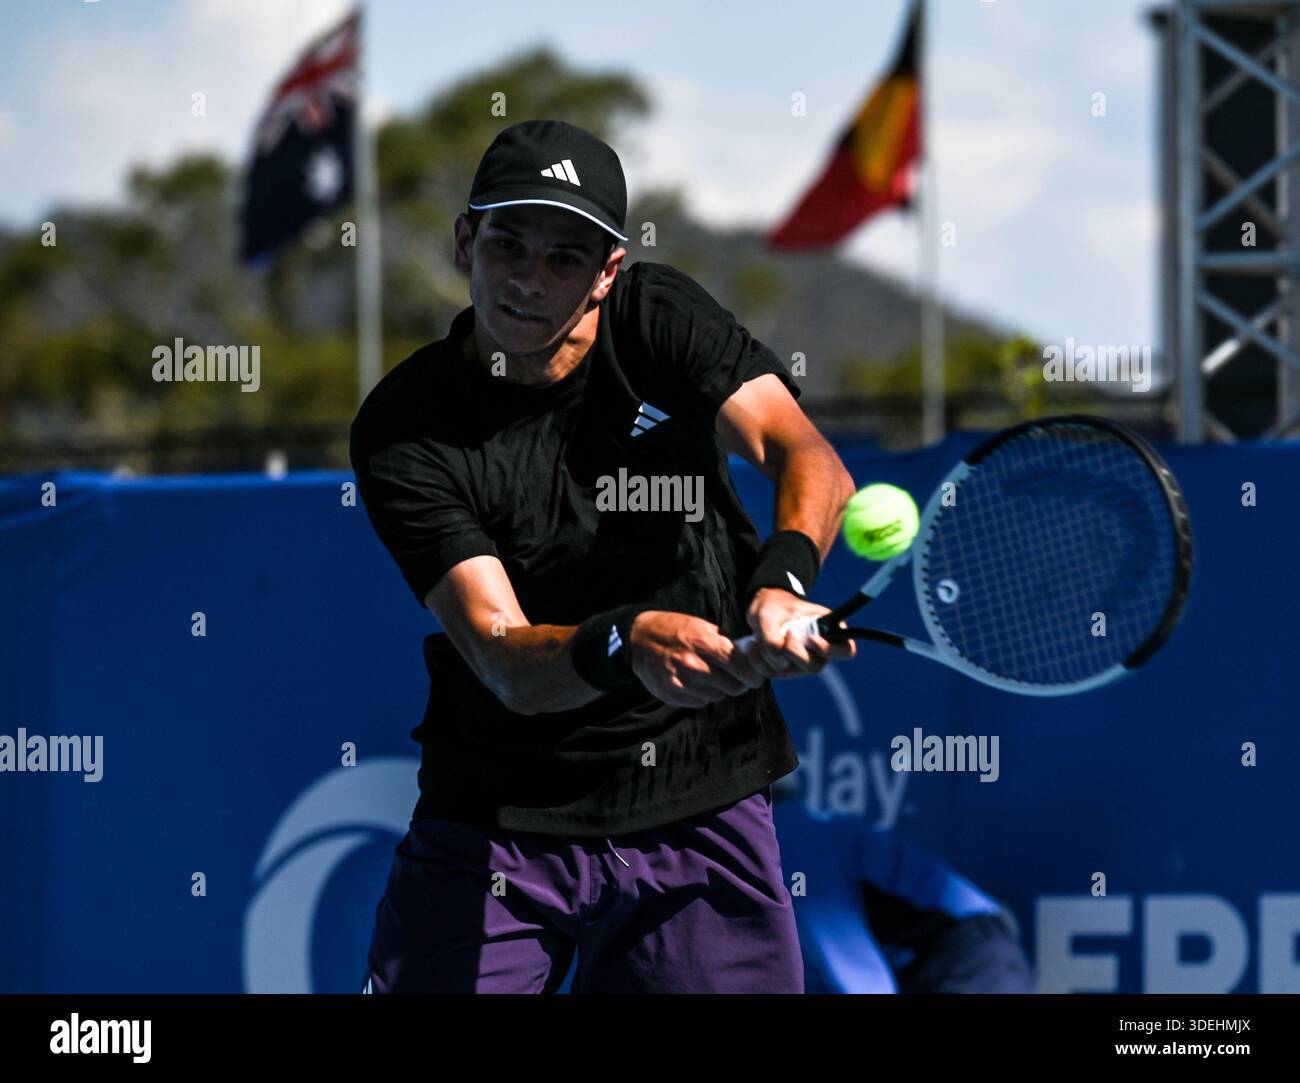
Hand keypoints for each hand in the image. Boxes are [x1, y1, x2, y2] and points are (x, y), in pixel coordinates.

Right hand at [628, 610, 767, 707]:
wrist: (639, 638)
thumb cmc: (675, 628)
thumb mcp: (702, 626)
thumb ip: (724, 643)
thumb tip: (749, 660)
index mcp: (703, 642)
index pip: (741, 667)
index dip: (753, 674)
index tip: (756, 676)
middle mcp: (692, 665)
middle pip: (732, 686)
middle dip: (739, 683)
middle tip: (739, 678)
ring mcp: (680, 683)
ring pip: (717, 696)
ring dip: (720, 689)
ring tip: (713, 676)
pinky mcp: (670, 695)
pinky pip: (700, 702)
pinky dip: (703, 694)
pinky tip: (697, 682)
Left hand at [742, 588, 856, 677]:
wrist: (761, 611)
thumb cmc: (773, 606)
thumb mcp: (769, 613)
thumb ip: (772, 636)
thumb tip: (779, 660)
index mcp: (828, 630)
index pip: (846, 650)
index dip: (831, 650)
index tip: (811, 639)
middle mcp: (819, 650)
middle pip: (814, 666)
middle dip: (792, 652)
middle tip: (784, 633)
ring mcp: (802, 662)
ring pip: (790, 671)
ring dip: (770, 655)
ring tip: (760, 636)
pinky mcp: (786, 669)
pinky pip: (772, 673)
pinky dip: (759, 661)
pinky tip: (753, 646)